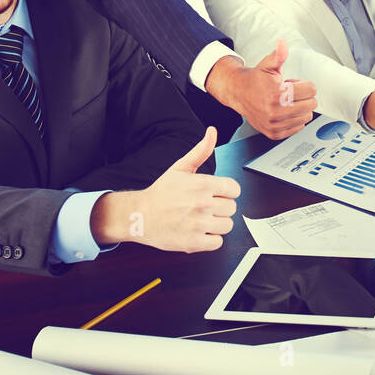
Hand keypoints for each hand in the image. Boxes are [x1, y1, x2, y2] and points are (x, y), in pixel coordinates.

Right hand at [93, 126, 241, 252]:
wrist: (140, 215)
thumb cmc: (161, 193)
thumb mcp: (181, 168)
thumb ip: (201, 151)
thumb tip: (212, 131)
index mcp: (202, 184)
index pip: (235, 189)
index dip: (226, 192)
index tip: (216, 194)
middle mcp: (202, 204)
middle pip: (232, 208)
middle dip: (220, 208)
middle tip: (205, 208)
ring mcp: (199, 224)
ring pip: (227, 226)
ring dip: (216, 224)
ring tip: (202, 220)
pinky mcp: (194, 242)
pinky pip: (218, 243)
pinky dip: (210, 240)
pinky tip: (199, 232)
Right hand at [206, 41, 316, 139]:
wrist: (239, 94)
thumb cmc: (256, 79)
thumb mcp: (268, 64)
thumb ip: (279, 55)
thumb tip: (282, 43)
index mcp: (278, 95)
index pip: (311, 90)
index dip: (304, 84)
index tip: (292, 84)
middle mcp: (277, 112)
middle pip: (311, 104)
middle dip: (303, 96)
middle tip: (289, 93)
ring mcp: (275, 124)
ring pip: (306, 116)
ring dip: (300, 108)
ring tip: (285, 102)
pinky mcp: (275, 133)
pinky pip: (298, 127)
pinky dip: (295, 119)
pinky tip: (284, 111)